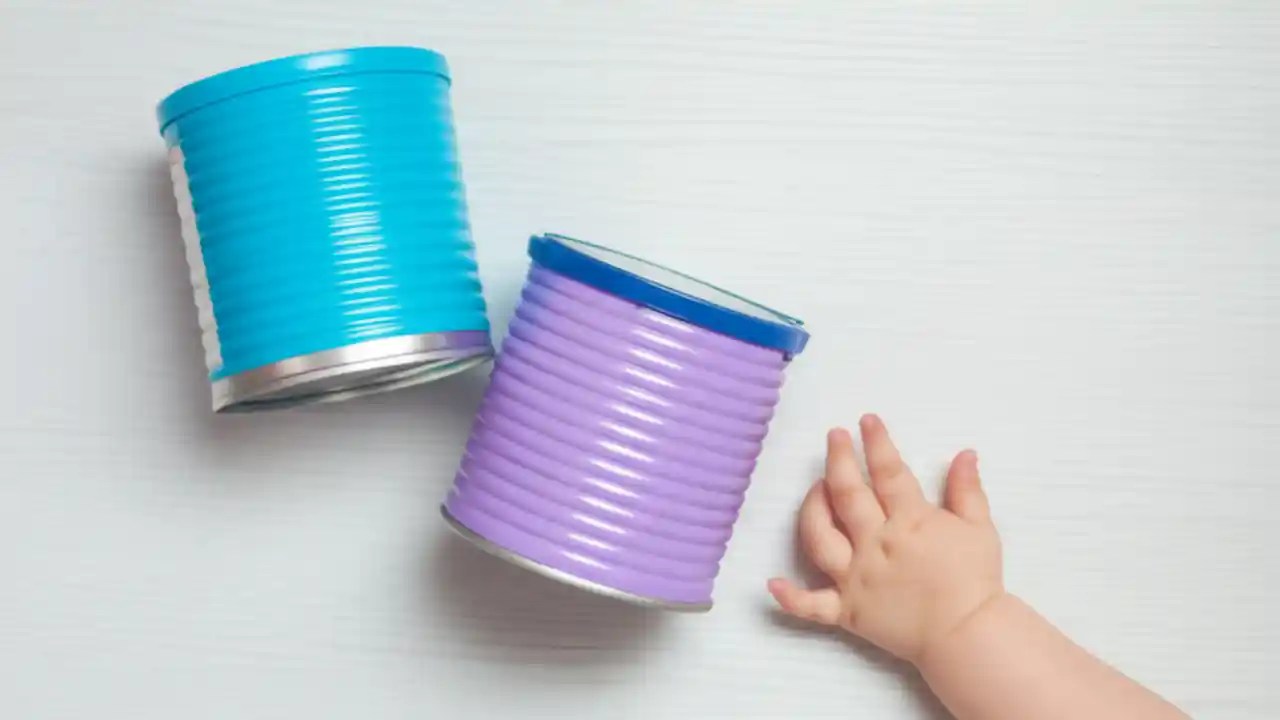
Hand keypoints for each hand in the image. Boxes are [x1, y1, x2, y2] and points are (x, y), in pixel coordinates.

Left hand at [769, 414, 1004, 664]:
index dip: (876, 443)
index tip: (866, 420)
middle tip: (834, 436)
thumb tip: (965, 452)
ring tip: (813, 490)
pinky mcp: (848, 612)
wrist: (967, 635)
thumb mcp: (979, 528)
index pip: (888, 472)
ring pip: (820, 539)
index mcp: (909, 521)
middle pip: (847, 495)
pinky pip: (813, 606)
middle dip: (838, 460)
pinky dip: (791, 597)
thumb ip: (967, 490)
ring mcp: (856, 578)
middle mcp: (875, 544)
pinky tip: (772, 583)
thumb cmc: (975, 580)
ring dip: (811, 510)